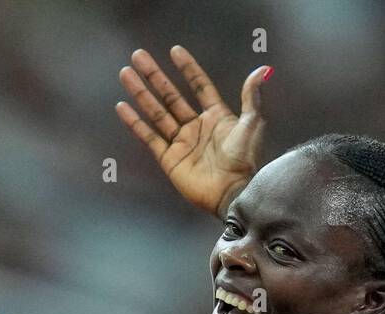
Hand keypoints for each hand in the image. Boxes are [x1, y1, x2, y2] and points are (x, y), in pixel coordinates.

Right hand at [116, 46, 269, 218]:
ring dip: (141, 93)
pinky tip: (122, 106)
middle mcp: (196, 126)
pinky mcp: (169, 159)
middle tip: (139, 56)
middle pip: (171, 96)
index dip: (188, 69)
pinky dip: (135, 122)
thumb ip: (251, 97)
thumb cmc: (244, 159)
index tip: (174, 51)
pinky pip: (149, 137)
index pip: (199, 86)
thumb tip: (262, 70)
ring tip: (126, 73)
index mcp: (216, 116)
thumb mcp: (251, 124)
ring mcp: (181, 142)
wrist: (232, 191)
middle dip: (154, 76)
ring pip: (156, 112)